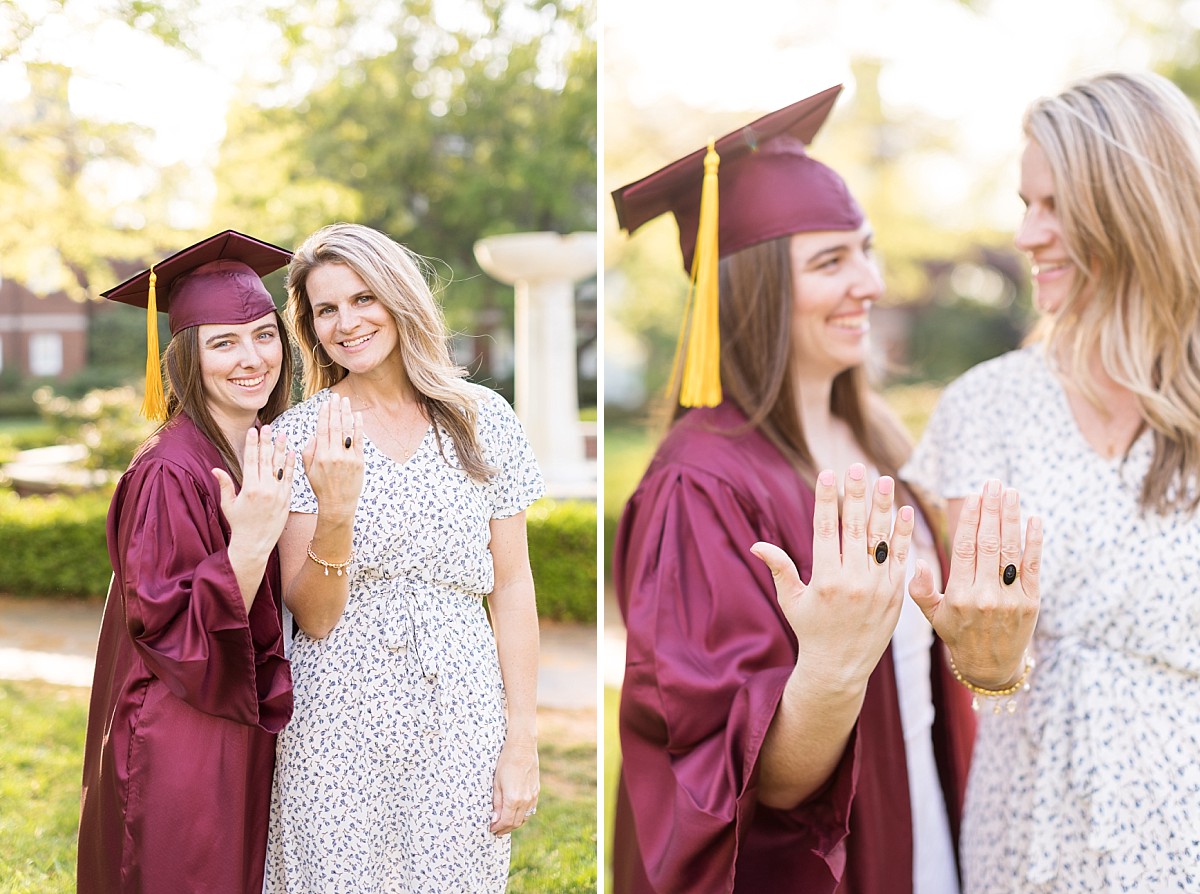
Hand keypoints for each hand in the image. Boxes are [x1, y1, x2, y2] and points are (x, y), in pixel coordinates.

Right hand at [212, 424, 294, 551]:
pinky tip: (292, 453)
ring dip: (281, 449)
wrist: (255, 544)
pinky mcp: (287, 499)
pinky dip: (291, 465)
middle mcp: (265, 489)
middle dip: (267, 442)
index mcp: (249, 488)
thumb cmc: (239, 524)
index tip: (253, 431)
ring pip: (280, 467)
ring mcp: (278, 494)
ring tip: (282, 434)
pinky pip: (290, 478)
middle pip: (266, 460)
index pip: (250, 460)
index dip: (252, 444)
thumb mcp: (228, 505)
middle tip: (268, 427)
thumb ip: (225, 485)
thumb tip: (215, 468)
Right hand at [302, 396, 364, 519]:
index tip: (325, 403)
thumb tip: (315, 434)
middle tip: (336, 397)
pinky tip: (357, 416)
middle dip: (335, 409)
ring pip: (346, 430)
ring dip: (346, 414)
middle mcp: (334, 455)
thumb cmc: (321, 486)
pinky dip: (358, 427)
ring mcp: (348, 457)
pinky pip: (359, 440)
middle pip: (334, 426)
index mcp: (320, 455)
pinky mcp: (359, 461)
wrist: (338, 503)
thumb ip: (309, 450)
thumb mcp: (308, 469)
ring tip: (345, 401)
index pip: (321, 429)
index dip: (324, 414)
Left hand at [489, 737, 538, 834]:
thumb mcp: (497, 783)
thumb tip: (495, 819)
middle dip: (505, 829)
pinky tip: (515, 814)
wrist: (522, 748)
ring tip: (505, 825)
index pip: (505, 822)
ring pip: (524, 818)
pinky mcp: (536, 791)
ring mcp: (532, 796)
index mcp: (513, 799)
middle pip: (515, 823)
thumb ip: (497, 803)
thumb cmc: (506, 763)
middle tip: (496, 830)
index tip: (491, 829)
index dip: (497, 828)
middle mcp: (525, 801)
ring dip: (514, 824)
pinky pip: (530, 810)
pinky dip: (522, 816)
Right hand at [751, 464, 915, 692]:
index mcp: (824, 579)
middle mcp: (852, 581)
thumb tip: (757, 545)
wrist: (841, 668)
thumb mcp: (791, 600)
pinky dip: (903, 535)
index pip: (825, 530)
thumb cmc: (811, 631)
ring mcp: (877, 588)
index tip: (828, 474)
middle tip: (858, 466)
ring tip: (885, 480)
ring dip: (883, 507)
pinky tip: (905, 511)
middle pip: (855, 528)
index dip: (826, 500)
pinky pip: (900, 559)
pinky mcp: (895, 595)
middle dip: (856, 494)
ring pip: (881, 539)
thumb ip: (780, 568)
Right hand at [908, 479, 1041, 687]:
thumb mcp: (932, 615)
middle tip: (993, 483)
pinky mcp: (1031, 602)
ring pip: (1010, 550)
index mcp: (959, 595)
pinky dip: (1034, 542)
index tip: (973, 496)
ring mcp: (1010, 599)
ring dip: (1011, 518)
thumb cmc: (958, 634)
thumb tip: (916, 560)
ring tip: (1010, 492)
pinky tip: (1033, 519)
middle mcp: (985, 595)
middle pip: (988, 543)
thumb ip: (920, 588)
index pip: (964, 548)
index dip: (970, 519)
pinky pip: (1033, 567)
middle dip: (991, 510)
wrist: (991, 667)